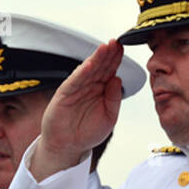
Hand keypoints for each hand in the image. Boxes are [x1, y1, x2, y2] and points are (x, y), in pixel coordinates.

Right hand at [32, 40, 125, 178]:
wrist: (69, 146)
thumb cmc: (88, 132)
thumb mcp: (109, 118)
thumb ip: (114, 99)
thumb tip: (118, 79)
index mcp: (102, 89)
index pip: (110, 70)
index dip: (116, 59)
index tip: (123, 48)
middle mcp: (90, 85)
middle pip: (100, 66)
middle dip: (108, 54)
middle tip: (116, 42)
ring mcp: (77, 88)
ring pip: (88, 70)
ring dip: (96, 59)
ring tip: (105, 48)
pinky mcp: (65, 94)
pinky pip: (74, 82)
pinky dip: (81, 73)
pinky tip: (89, 65)